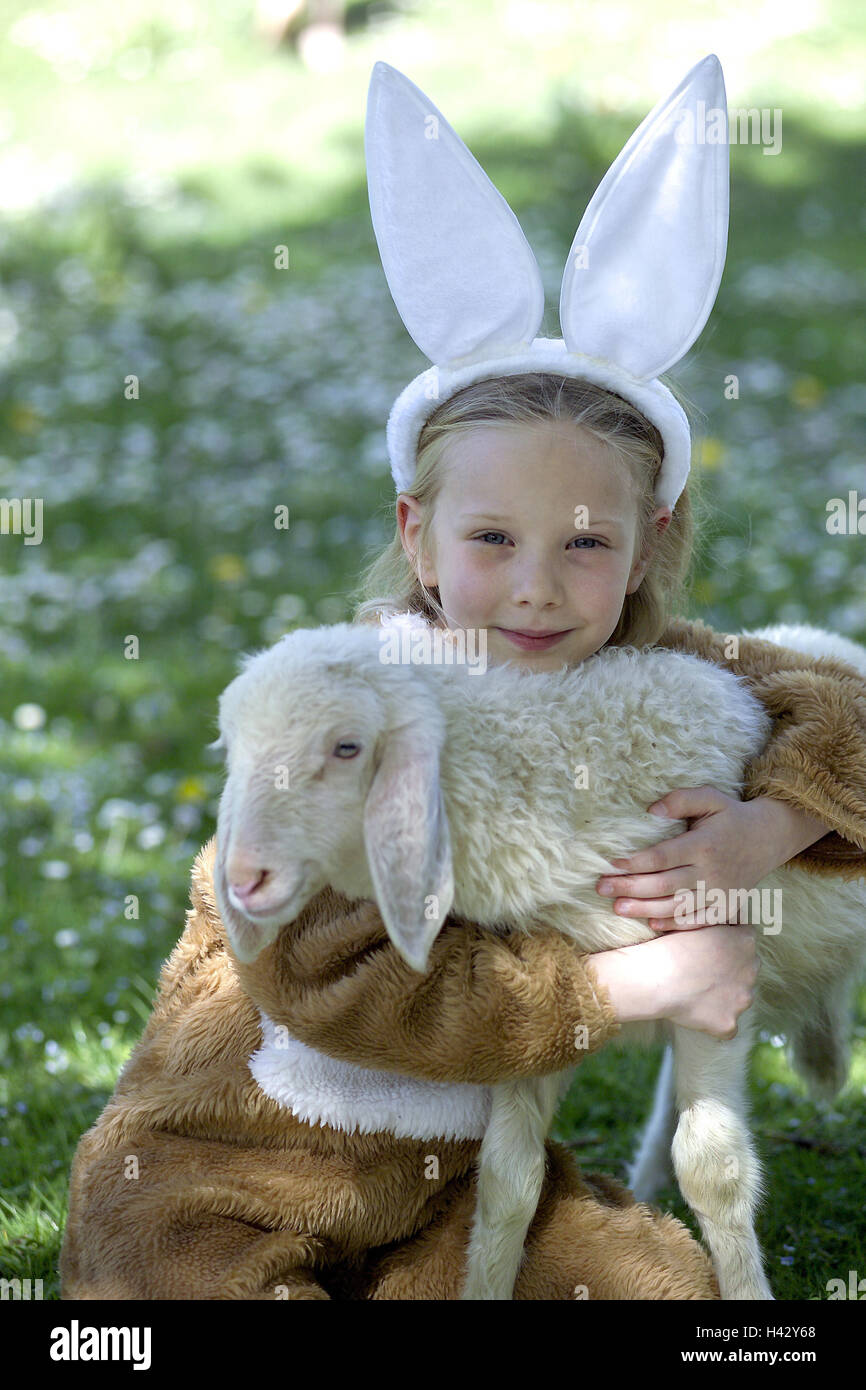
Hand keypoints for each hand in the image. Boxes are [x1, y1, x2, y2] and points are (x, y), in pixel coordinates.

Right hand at [591, 925, 759, 1037]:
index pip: (744, 940)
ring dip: (722, 997)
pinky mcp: (728, 1022)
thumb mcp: (694, 918)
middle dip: (729, 971)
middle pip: (745, 970)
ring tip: (694, 992)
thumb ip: (714, 917)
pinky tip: (695, 1014)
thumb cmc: (669, 943)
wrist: (654, 976)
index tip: (706, 950)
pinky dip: (713, 1022)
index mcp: (746, 939)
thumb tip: (720, 907)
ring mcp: (742, 998)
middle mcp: (752, 968)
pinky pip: (725, 1027)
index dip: (724, 946)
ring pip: (738, 998)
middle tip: (700, 971)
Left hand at [595, 786, 830, 930]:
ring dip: (645, 909)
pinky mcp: (726, 907)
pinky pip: (698, 921)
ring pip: (677, 906)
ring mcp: (720, 893)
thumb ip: (681, 799)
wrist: (769, 837)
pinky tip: (651, 923)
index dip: (635, 862)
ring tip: (617, 908)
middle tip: (601, 888)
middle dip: (630, 887)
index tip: (611, 864)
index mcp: (704, 845)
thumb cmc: (731, 816)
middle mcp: (712, 872)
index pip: (663, 856)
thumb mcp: (710, 797)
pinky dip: (675, 924)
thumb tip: (651, 810)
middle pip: (664, 884)